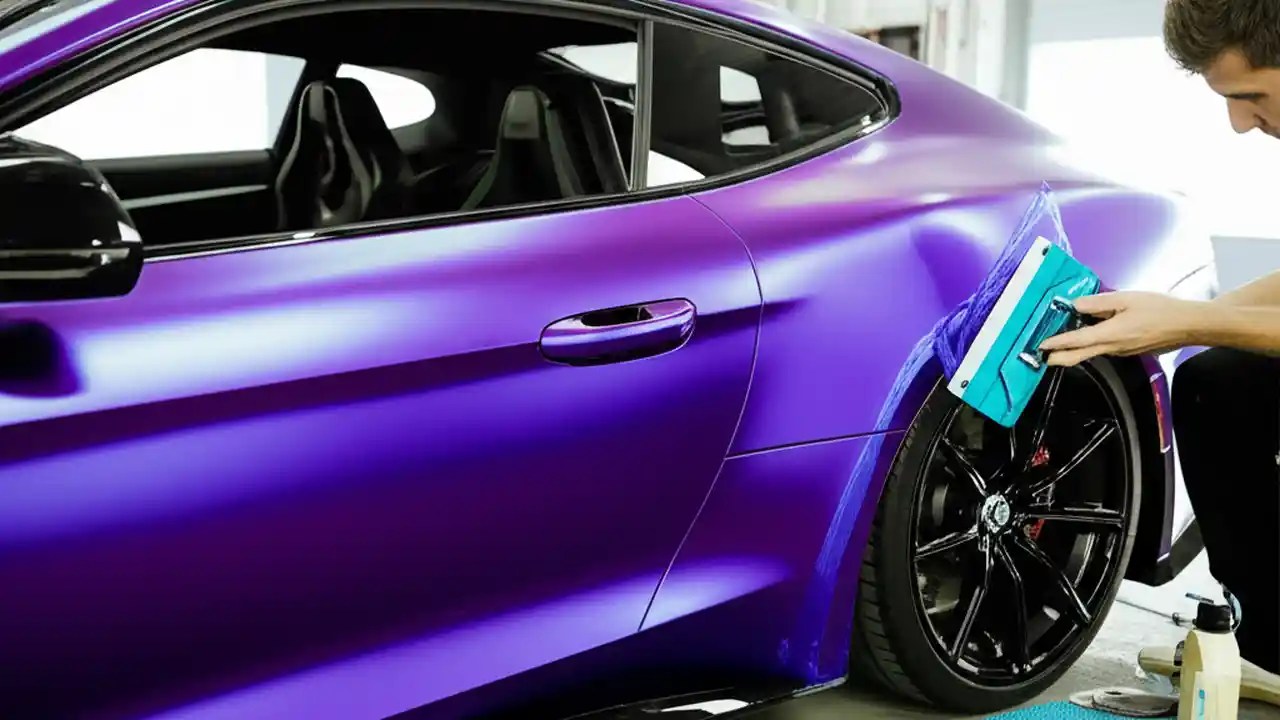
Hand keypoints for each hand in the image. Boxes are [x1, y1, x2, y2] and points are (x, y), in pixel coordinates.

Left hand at [1038, 291, 1209, 366]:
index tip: (1040, 345)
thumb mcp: (1126, 299)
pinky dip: (1090, 346)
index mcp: (1110, 335)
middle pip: (1079, 356)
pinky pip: (1103, 349)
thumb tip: (1076, 305)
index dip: (1056, 343)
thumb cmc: (1159, 309)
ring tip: (1058, 344)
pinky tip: (1087, 337)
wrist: (1188, 325)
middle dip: (1058, 358)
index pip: (1076, 341)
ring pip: (1091, 353)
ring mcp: (1121, 352)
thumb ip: (1098, 303)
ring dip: (1073, 350)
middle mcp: (1112, 348)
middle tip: (1041, 357)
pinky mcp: (1128, 351)